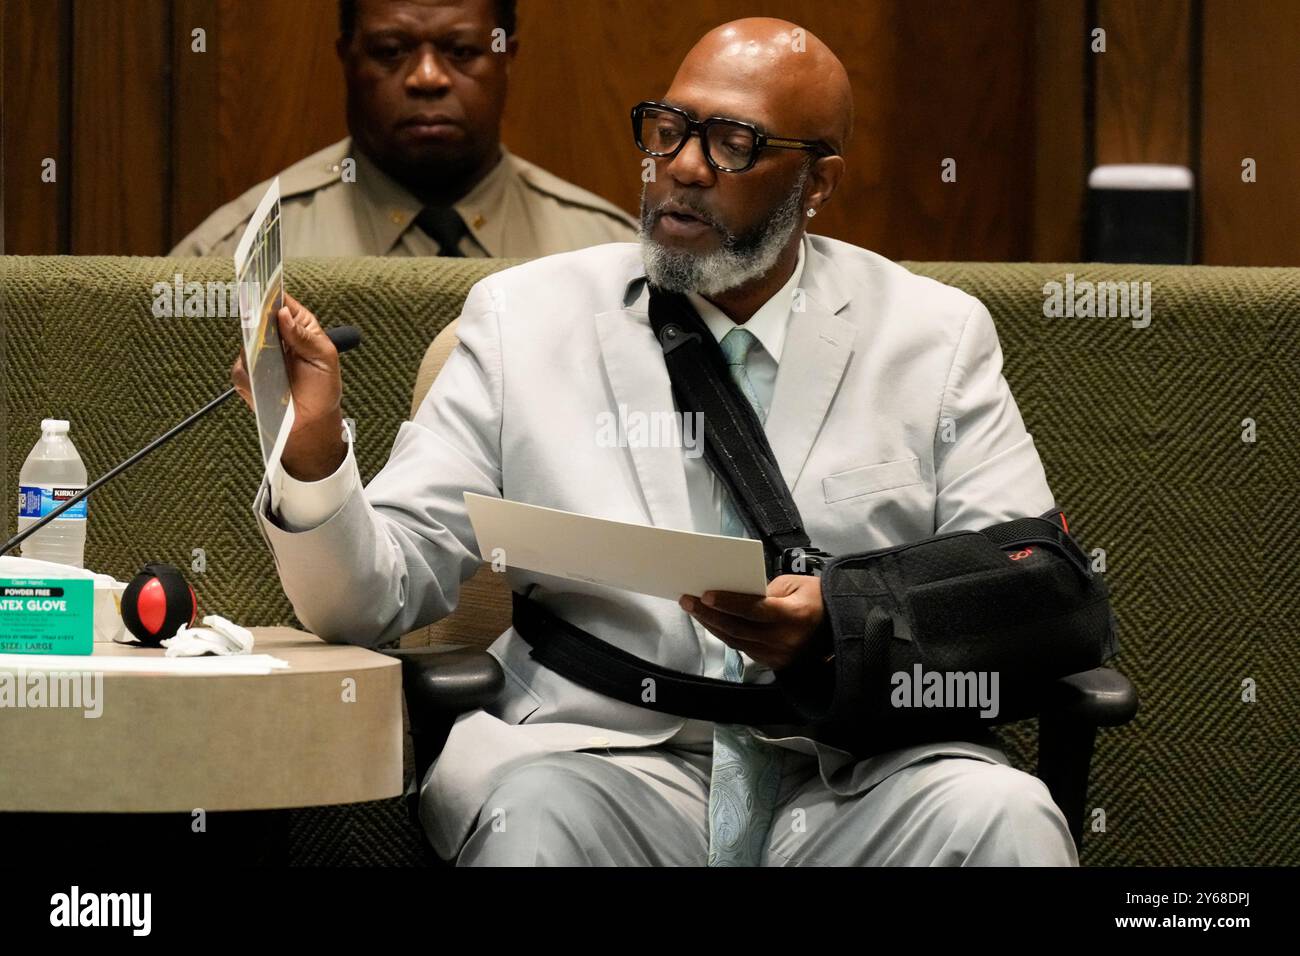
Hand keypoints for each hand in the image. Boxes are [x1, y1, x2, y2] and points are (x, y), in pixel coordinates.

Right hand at [230, 292, 346, 480]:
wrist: (311, 422)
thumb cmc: (322, 387)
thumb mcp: (324, 359)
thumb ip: (305, 336)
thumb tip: (283, 313)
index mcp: (296, 326)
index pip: (278, 301)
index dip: (269, 291)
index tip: (261, 283)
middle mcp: (274, 337)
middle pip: (256, 317)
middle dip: (255, 315)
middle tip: (259, 317)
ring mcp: (257, 356)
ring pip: (245, 342)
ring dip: (257, 349)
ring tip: (274, 364)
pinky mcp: (246, 376)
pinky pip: (241, 369)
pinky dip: (252, 374)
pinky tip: (267, 383)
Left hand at [679, 574, 824, 670]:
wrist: (838, 628)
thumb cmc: (817, 599)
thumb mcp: (796, 584)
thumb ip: (766, 590)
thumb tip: (736, 595)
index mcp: (794, 616)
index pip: (755, 610)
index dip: (729, 603)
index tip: (706, 595)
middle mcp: (785, 640)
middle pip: (739, 628)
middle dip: (709, 614)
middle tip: (688, 600)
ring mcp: (778, 655)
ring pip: (736, 641)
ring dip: (712, 625)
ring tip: (693, 609)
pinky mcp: (773, 663)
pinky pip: (743, 648)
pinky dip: (725, 634)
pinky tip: (711, 622)